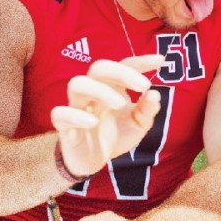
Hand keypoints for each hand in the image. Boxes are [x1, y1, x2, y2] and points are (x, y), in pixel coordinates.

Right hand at [51, 55, 163, 179]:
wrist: (93, 160)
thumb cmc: (115, 134)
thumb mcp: (138, 125)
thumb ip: (147, 110)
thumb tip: (155, 94)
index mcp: (113, 87)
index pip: (124, 66)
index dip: (140, 62)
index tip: (160, 60)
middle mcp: (94, 91)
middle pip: (99, 68)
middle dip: (121, 72)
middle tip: (144, 85)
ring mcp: (77, 106)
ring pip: (77, 84)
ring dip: (100, 90)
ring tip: (121, 104)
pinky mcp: (64, 125)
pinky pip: (60, 114)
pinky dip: (76, 116)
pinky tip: (93, 123)